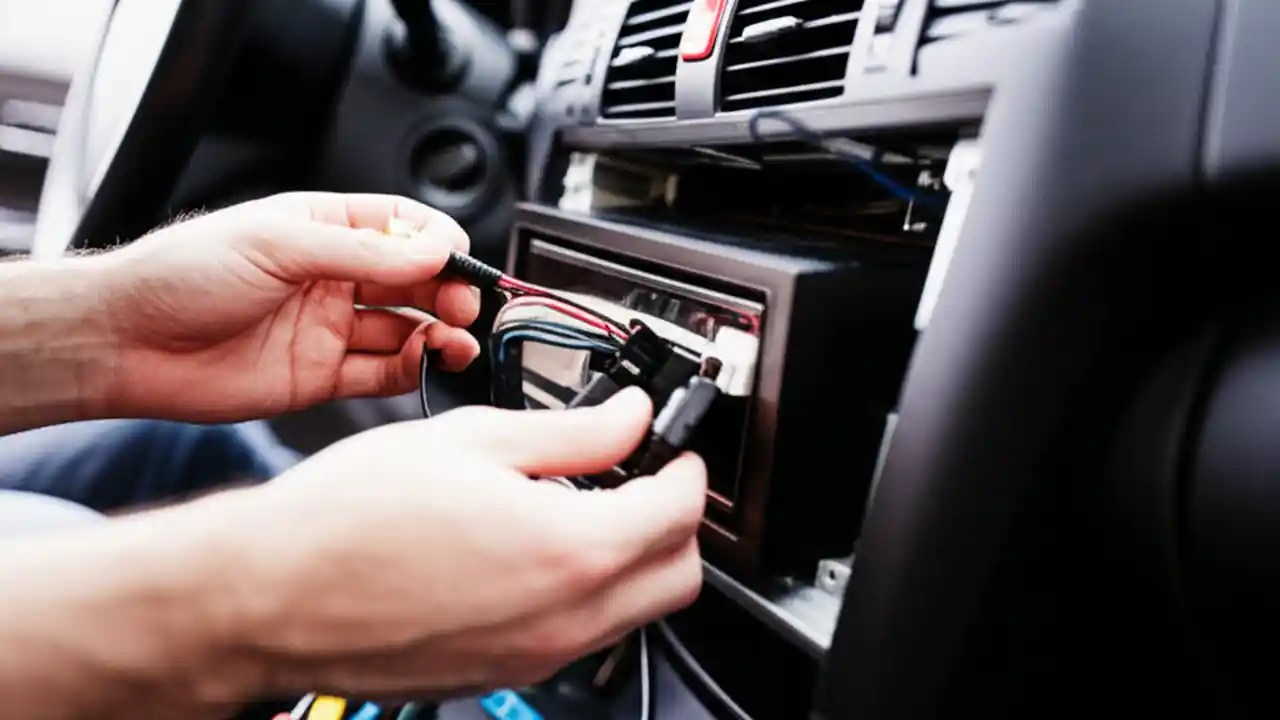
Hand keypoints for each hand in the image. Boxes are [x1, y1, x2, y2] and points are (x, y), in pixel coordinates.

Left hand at [98, 192, 481, 421]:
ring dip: (439, 333)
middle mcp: (333, 278)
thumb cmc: (182, 275)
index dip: (437, 240)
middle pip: (414, 281)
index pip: (402, 227)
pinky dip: (412, 369)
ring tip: (455, 339)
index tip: (456, 257)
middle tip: (463, 304)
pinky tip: (424, 361)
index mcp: (323, 229)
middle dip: (447, 290)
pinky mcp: (320, 377)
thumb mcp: (277, 244)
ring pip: (406, 330)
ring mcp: (329, 329)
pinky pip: (381, 374)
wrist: (125, 342)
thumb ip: (361, 250)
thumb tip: (431, 247)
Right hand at [220, 388, 705, 699]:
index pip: (680, 511)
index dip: (687, 469)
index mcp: (568, 547)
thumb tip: (630, 419)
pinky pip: (581, 636)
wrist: (269, 597)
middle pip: (679, 575)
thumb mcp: (470, 442)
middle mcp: (564, 617)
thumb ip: (572, 432)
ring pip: (637, 611)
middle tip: (643, 479)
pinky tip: (536, 550)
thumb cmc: (348, 518)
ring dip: (636, 560)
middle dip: (677, 522)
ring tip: (586, 507)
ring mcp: (536, 656)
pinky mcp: (505, 673)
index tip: (672, 449)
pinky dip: (587, 594)